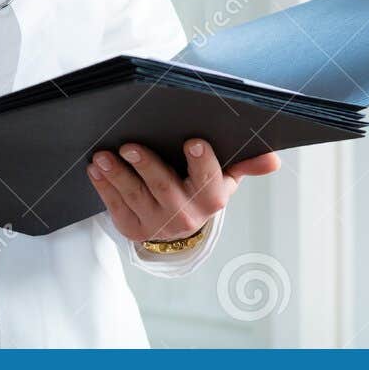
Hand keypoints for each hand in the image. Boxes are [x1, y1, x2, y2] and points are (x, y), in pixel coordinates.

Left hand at [86, 139, 280, 243]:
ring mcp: (155, 224)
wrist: (177, 225)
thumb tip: (273, 159)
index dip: (201, 163)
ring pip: (134, 197)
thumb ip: (245, 164)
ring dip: (117, 175)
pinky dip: (104, 186)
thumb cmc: (201, 189)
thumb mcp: (224, 178)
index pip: (209, 180)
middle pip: (164, 188)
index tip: (192, 142)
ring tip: (103, 156)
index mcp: (211, 199)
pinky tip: (95, 169)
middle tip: (130, 145)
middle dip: (147, 166)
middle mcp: (184, 215)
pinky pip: (114, 206)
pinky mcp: (131, 227)